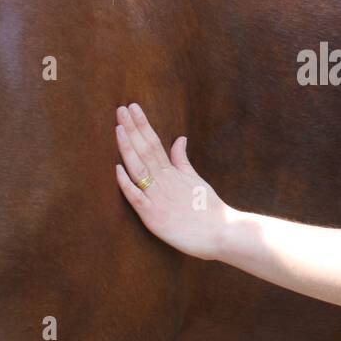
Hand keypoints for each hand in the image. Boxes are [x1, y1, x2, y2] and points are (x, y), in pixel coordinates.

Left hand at [115, 103, 227, 258]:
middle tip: (121, 108)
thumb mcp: (195, 180)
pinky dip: (127, 184)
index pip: (154, 143)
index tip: (131, 107)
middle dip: (132, 129)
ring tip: (119, 128)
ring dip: (128, 148)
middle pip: (145, 150)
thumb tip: (179, 138)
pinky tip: (117, 169)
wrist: (222, 233)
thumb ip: (182, 160)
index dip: (142, 125)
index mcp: (173, 173)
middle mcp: (164, 182)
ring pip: (139, 169)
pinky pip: (137, 198)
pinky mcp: (154, 217)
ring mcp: (158, 198)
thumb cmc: (210, 209)